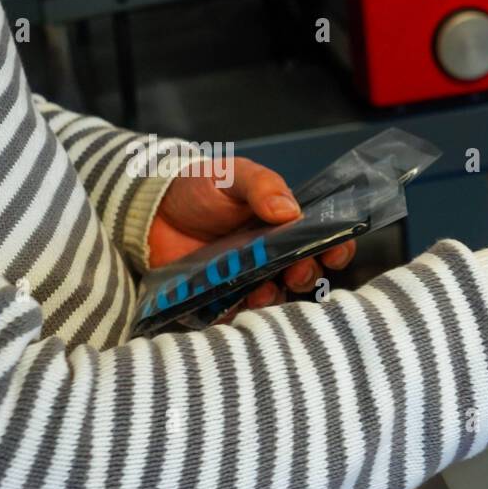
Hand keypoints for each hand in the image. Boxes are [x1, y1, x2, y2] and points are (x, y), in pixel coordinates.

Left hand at [147, 157, 355, 310]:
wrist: (151, 208)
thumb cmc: (200, 187)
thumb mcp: (234, 176)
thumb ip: (263, 187)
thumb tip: (291, 211)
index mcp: (285, 226)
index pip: (323, 240)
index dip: (336, 248)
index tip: (334, 253)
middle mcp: (273, 255)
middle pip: (304, 273)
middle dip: (306, 274)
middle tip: (296, 270)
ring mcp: (248, 278)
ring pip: (277, 297)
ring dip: (277, 297)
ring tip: (263, 290)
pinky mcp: (221, 297)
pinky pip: (240, 312)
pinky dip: (244, 311)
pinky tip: (239, 302)